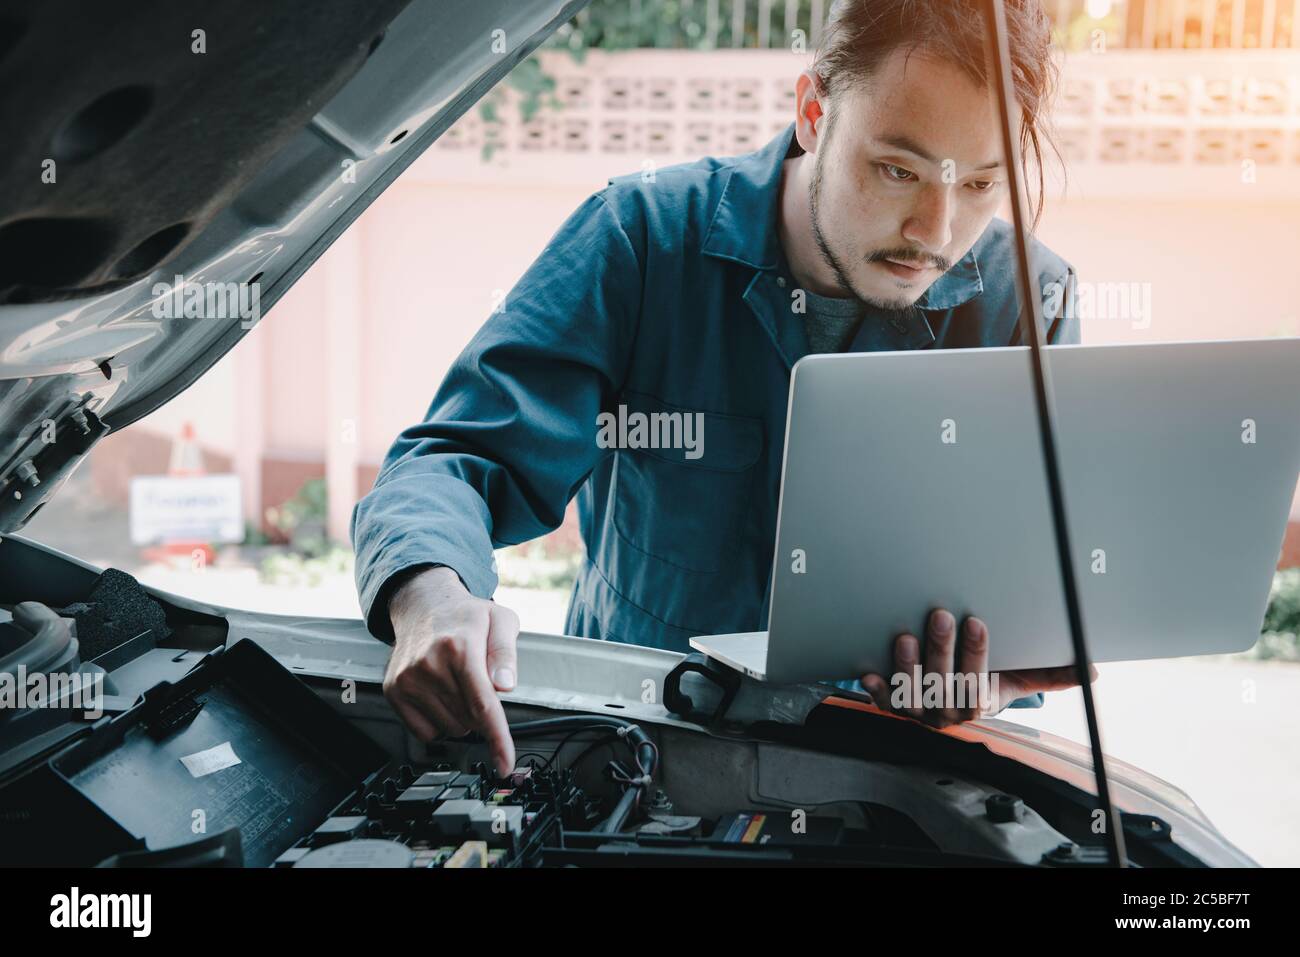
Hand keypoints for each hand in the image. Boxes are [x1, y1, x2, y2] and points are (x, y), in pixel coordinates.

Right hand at [383, 565, 518, 774]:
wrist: (423, 605)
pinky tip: (440, 694)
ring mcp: (407, 679)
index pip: (483, 705)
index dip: (497, 739)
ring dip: (461, 715)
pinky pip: (425, 732)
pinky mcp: (393, 690)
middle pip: (469, 720)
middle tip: (478, 680)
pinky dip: (439, 721)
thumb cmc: (466, 616)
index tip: (505, 764)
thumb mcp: (501, 621)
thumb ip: (506, 654)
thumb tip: (505, 686)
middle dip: (482, 710)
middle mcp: (429, 665)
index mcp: (459, 647)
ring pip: (449, 728)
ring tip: (457, 682)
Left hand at [858, 608, 1097, 728]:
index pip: (979, 683)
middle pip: (944, 685)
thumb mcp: (1020, 674)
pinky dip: (875, 690)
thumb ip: (1052, 672)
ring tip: (905, 637)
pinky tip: (867, 672)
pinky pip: (883, 702)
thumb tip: (1091, 670)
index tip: (976, 621)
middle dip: (942, 650)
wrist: (956, 694)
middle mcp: (947, 712)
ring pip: (912, 695)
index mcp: (979, 703)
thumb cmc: (990, 676)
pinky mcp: (894, 705)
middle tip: (941, 615)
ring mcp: (919, 711)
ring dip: (907, 667)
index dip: (977, 654)